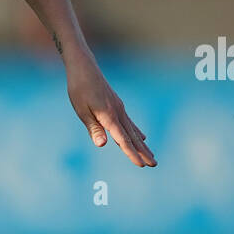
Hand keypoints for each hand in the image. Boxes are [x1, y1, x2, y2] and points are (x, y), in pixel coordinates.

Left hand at [65, 50, 156, 166]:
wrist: (84, 68)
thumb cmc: (79, 88)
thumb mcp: (82, 110)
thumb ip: (94, 128)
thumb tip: (102, 145)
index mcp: (109, 116)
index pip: (122, 139)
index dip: (131, 153)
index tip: (141, 165)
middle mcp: (118, 113)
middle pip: (132, 137)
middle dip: (143, 152)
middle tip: (154, 164)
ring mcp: (119, 109)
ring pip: (133, 131)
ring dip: (142, 145)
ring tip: (151, 155)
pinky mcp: (117, 105)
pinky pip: (129, 123)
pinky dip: (136, 132)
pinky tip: (141, 137)